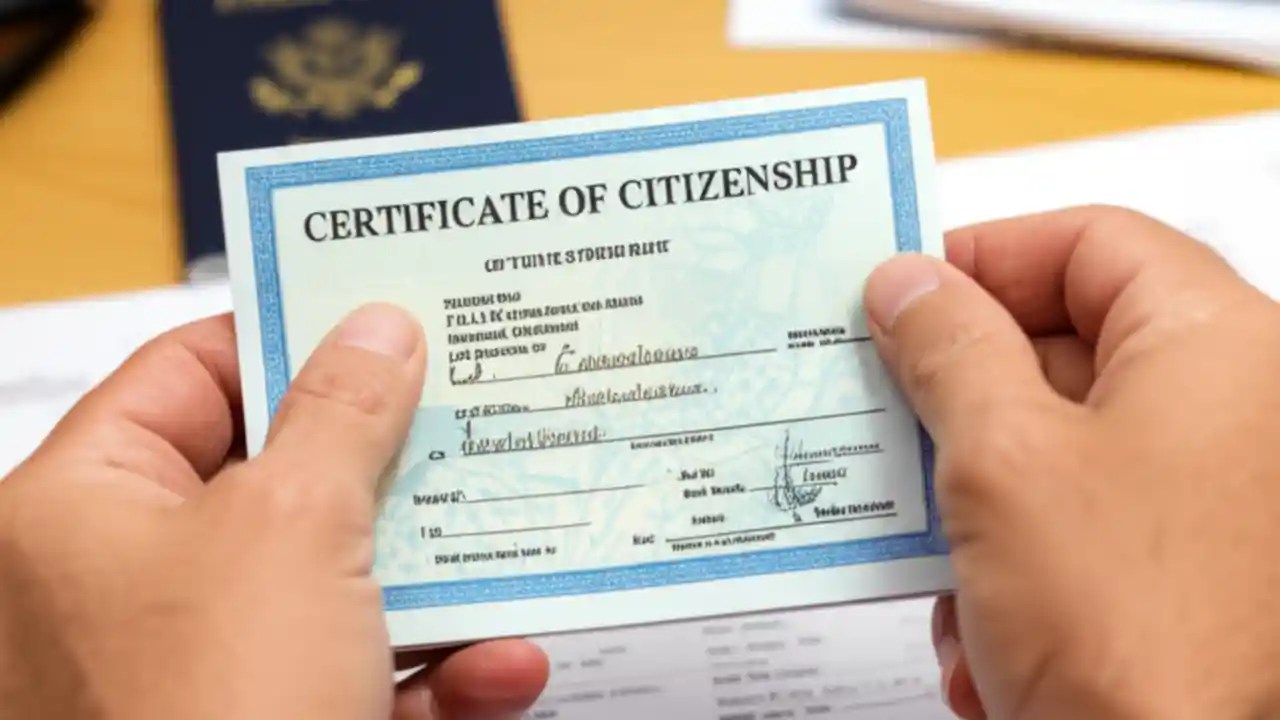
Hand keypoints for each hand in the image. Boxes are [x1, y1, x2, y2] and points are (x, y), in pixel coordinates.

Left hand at [0, 305, 548, 718]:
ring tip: (505, 535)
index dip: (291, 336)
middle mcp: (126, 583)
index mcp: (82, 509)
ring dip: (430, 572)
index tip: (384, 315)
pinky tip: (500, 667)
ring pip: (331, 580)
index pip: (189, 373)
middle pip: (275, 475)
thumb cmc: (205, 716)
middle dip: (384, 461)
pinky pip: (356, 673)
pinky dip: (433, 671)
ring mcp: (196, 663)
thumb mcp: (294, 528)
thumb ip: (343, 414)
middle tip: (461, 414)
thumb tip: (379, 327)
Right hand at [864, 207, 1279, 718]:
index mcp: (1219, 346)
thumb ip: (947, 346)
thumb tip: (908, 284)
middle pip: (1071, 343)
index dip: (985, 256)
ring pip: (1063, 443)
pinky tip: (983, 627)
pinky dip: (1017, 559)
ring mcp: (1216, 492)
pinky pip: (1080, 519)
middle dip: (964, 395)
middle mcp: (1238, 408)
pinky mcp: (1187, 563)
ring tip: (941, 553)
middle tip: (888, 408)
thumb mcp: (1000, 458)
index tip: (904, 294)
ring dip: (979, 498)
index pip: (1091, 241)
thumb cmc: (1127, 629)